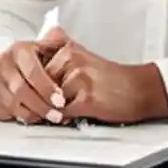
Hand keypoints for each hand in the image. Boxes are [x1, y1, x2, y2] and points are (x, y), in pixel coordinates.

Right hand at [0, 34, 68, 124]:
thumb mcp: (46, 46)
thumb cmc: (33, 59)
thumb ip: (57, 42)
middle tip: (56, 115)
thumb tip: (60, 33)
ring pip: (12, 103)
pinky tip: (31, 116)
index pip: (32, 71)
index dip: (47, 88)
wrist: (8, 64)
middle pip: (21, 90)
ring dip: (32, 114)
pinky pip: (2, 111)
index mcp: (18, 49)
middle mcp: (2, 63)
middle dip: (41, 105)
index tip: (60, 100)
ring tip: (46, 117)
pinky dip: (18, 117)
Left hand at [43, 36, 167, 124]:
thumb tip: (28, 74)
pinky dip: (64, 118)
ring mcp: (80, 78)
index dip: (33, 85)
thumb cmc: (110, 78)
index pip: (35, 69)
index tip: (32, 93)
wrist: (139, 89)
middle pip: (39, 84)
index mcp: (67, 49)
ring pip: (50, 99)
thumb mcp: (82, 58)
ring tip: (64, 110)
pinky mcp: (87, 98)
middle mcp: (72, 59)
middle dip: (40, 98)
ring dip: (52, 109)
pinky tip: (73, 115)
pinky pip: (63, 112)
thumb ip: (57, 60)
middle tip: (47, 106)